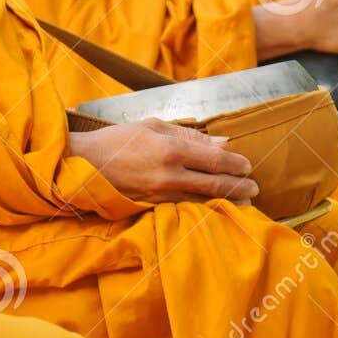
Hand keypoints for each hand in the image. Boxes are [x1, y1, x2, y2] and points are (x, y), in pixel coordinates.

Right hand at [69, 119, 258, 203]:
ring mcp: (160, 194)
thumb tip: (222, 144)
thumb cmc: (117, 140)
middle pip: (213, 184)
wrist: (82, 165)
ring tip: (243, 203)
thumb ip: (190, 135)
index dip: (235, 165)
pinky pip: (184, 209)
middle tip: (254, 190)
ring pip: (202, 201)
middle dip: (238, 187)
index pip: (215, 159)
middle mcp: (169, 174)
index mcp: (171, 148)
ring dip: (225, 202)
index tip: (248, 167)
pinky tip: (213, 210)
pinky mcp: (151, 207)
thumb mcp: (153, 126)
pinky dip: (203, 210)